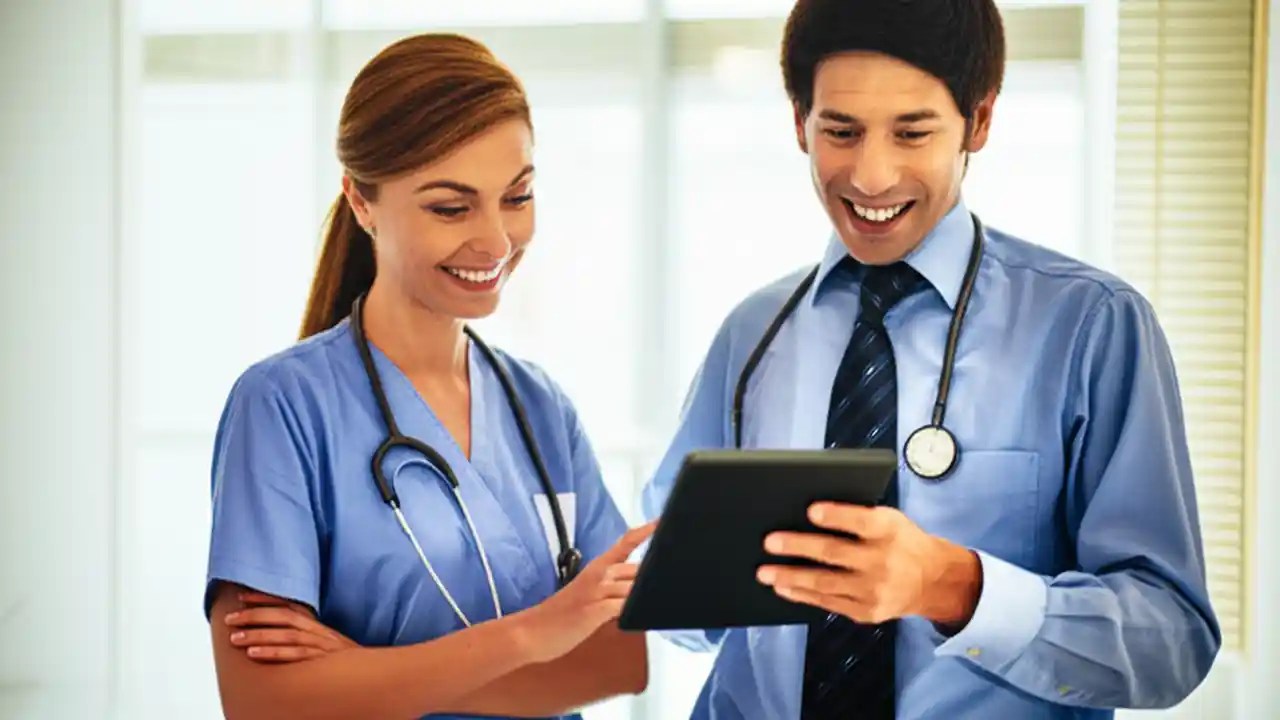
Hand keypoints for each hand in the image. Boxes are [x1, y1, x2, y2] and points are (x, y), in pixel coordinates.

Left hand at [224, 591, 358, 662]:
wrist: (369, 675)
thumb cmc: (341, 662)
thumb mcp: (323, 643)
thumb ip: (302, 635)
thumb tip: (272, 631)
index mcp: (316, 624)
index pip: (288, 604)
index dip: (265, 599)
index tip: (241, 597)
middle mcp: (318, 631)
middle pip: (284, 616)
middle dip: (254, 616)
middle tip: (230, 619)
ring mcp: (321, 646)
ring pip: (287, 635)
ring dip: (259, 635)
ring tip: (235, 639)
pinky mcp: (322, 662)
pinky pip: (296, 655)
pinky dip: (274, 653)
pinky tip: (255, 653)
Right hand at [515, 521, 656, 663]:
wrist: (532, 632)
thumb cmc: (561, 615)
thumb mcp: (587, 593)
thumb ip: (612, 587)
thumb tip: (636, 588)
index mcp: (597, 568)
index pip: (625, 543)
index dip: (645, 531)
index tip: (662, 521)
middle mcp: (598, 575)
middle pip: (639, 569)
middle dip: (655, 578)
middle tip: (666, 587)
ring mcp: (596, 592)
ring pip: (634, 587)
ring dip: (647, 596)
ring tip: (659, 603)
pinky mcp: (594, 611)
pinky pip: (624, 606)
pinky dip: (635, 610)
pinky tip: (642, 617)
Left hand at [755, 503, 981, 626]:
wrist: (932, 581)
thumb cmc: (901, 542)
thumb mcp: (890, 519)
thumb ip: (857, 516)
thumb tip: (809, 513)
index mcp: (889, 531)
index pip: (861, 522)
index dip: (836, 516)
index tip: (811, 510)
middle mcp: (882, 562)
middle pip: (834, 553)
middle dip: (798, 547)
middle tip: (770, 542)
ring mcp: (874, 591)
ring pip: (825, 583)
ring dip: (790, 577)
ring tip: (765, 572)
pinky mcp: (866, 612)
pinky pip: (827, 603)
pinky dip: (802, 595)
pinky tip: (783, 587)